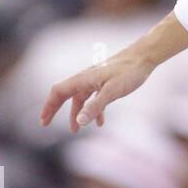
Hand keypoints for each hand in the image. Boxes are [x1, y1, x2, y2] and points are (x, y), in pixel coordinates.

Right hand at [40, 52, 154, 131]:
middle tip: (47, 124)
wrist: (144, 57)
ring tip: (76, 130)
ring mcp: (95, 80)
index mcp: (83, 79)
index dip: (48, 106)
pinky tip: (101, 122)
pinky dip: (94, 110)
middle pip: (65, 95)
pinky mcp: (106, 82)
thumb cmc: (129, 72)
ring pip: (80, 98)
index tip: (43, 121)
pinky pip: (94, 97)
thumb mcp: (112, 92)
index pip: (58, 92)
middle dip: (56, 110)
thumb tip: (78, 122)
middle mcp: (86, 79)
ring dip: (77, 113)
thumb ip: (95, 106)